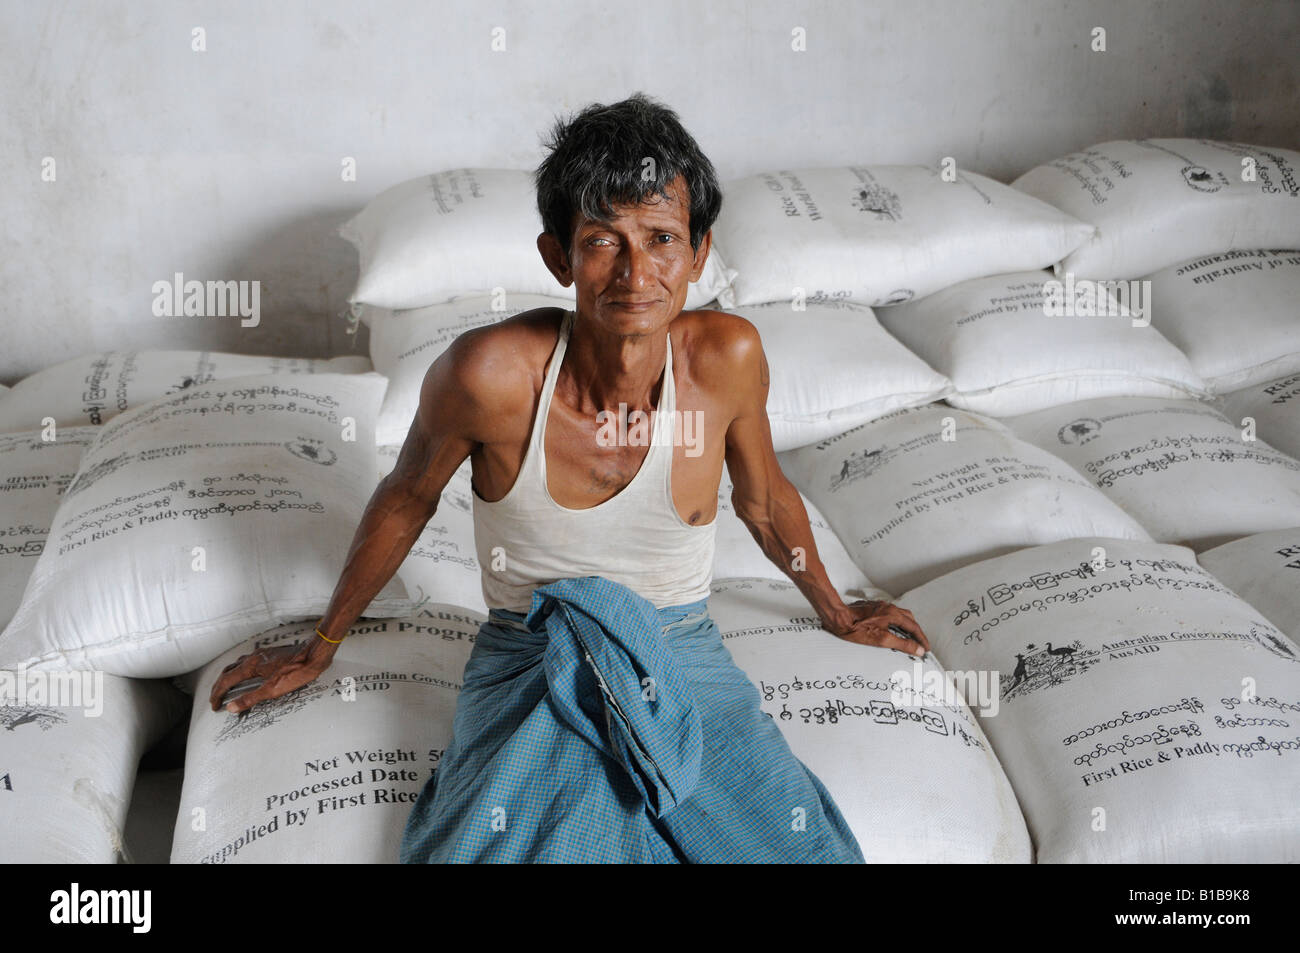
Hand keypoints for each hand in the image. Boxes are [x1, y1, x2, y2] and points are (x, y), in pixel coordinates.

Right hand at [208, 638, 336, 713]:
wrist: (315, 654)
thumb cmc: (297, 671)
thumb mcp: (272, 690)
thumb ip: (250, 698)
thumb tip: (231, 707)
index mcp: (251, 666)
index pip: (226, 681)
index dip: (218, 695)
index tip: (214, 706)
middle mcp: (253, 657)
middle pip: (228, 671)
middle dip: (219, 686)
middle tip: (215, 699)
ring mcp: (261, 654)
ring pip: (237, 664)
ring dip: (228, 676)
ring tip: (226, 687)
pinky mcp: (270, 653)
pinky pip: (247, 661)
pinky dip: (239, 670)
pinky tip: (247, 674)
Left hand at [823, 599, 930, 655]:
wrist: (837, 617)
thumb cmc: (855, 628)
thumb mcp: (881, 640)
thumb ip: (902, 644)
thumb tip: (917, 649)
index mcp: (892, 614)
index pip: (913, 627)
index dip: (921, 638)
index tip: (925, 648)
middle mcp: (887, 607)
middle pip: (909, 618)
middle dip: (916, 631)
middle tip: (919, 643)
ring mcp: (879, 606)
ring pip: (899, 614)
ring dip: (906, 625)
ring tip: (908, 637)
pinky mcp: (871, 608)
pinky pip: (889, 614)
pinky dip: (895, 622)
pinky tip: (890, 629)